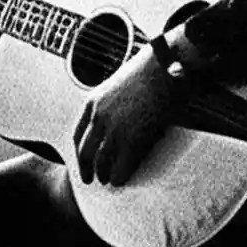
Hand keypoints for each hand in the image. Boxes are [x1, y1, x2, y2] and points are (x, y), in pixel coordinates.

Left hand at [72, 48, 178, 186]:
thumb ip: (113, 103)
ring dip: (103, 174)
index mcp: (93, 102)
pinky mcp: (134, 138)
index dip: (80, 150)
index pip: (79, 133)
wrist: (167, 66)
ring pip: (102, 160)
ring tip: (106, 181)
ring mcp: (115, 129)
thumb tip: (119, 117)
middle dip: (86, 167)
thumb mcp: (120, 84)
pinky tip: (120, 181)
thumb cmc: (150, 70)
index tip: (81, 159)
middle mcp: (99, 117)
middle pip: (85, 150)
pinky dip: (120, 175)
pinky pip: (123, 164)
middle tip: (88, 178)